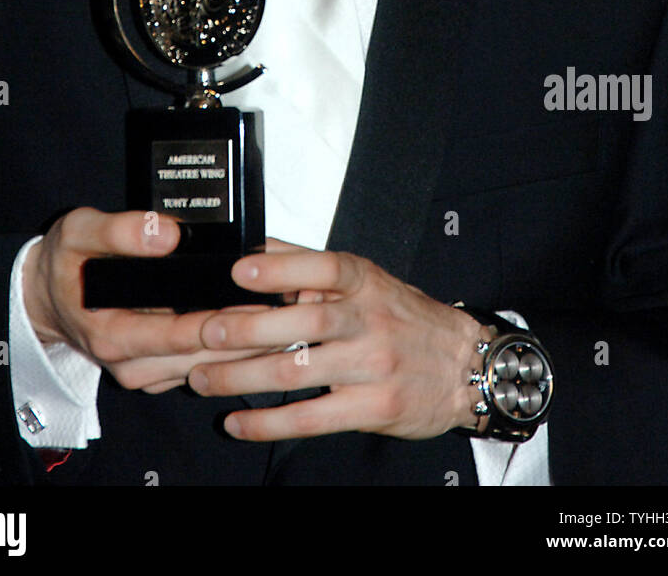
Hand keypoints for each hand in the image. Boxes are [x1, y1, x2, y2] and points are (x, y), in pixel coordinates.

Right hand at [22, 208, 273, 393]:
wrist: (45, 295)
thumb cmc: (66, 261)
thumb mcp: (80, 231)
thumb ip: (121, 231)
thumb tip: (167, 233)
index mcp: (114, 334)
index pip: (182, 334)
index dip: (224, 320)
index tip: (261, 302)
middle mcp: (132, 364)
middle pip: (204, 356)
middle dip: (247, 333)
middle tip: (290, 304)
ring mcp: (146, 373)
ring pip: (208, 366)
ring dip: (245, 343)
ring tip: (285, 311)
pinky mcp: (157, 372)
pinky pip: (201, 365)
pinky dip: (229, 347)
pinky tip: (257, 321)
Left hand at [188, 240, 486, 440]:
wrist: (465, 364)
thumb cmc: (403, 317)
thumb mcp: (366, 279)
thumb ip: (307, 263)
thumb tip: (253, 244)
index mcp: (364, 281)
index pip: (323, 267)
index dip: (281, 268)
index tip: (239, 269)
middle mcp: (369, 320)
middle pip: (304, 322)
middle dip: (249, 329)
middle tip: (204, 333)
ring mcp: (372, 366)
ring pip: (299, 371)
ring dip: (243, 377)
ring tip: (202, 379)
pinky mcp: (373, 407)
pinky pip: (313, 417)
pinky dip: (270, 423)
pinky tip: (237, 422)